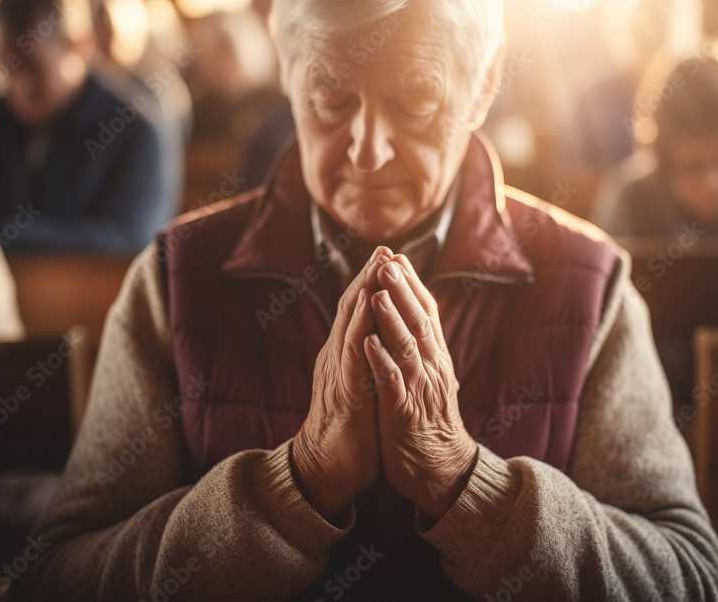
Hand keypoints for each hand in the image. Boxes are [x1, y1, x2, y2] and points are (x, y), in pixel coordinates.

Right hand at [291, 246, 392, 518]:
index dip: (373, 282)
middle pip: (352, 309)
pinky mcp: (346, 396)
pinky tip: (370, 314)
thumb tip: (378, 335)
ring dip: (365, 295)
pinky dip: (362, 333)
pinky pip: (354, 359)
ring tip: (378, 268)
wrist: (327, 469)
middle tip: (384, 248)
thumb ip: (365, 359)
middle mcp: (338, 358)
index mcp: (345, 356)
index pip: (358, 311)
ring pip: (351, 326)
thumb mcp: (359, 386)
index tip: (391, 255)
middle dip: (369, 277)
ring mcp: (339, 375)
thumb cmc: (349, 430)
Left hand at [364, 255, 477, 521]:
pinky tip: (368, 344)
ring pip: (407, 348)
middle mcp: (431, 368)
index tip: (396, 256)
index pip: (426, 313)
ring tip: (377, 293)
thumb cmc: (428, 422)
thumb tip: (415, 319)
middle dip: (402, 290)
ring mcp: (419, 390)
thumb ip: (422, 349)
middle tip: (387, 260)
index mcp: (434, 358)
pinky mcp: (405, 413)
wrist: (441, 471)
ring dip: (391, 319)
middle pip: (418, 322)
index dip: (411, 284)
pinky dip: (382, 363)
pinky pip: (393, 385)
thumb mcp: (429, 379)